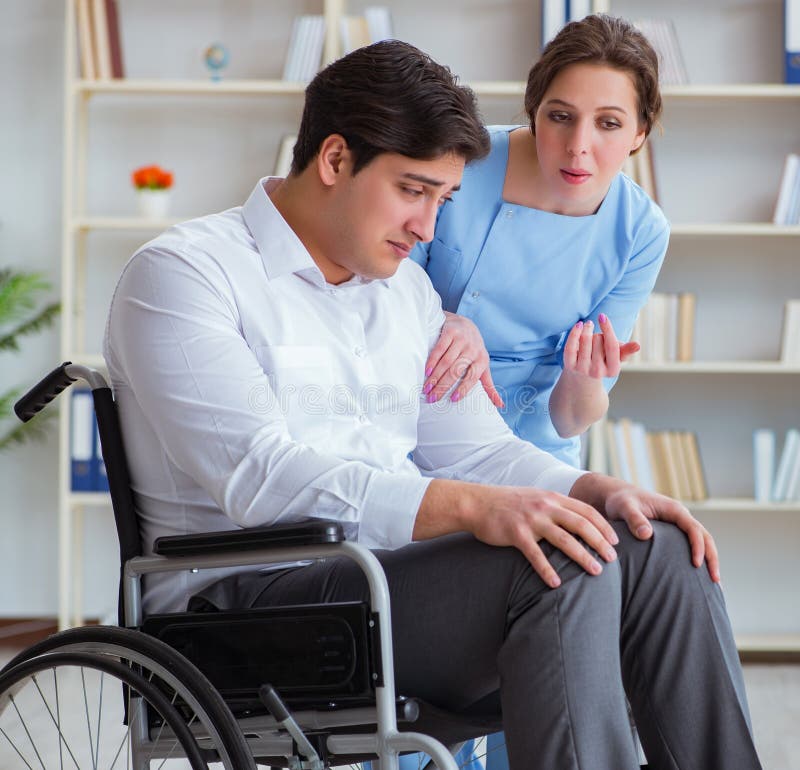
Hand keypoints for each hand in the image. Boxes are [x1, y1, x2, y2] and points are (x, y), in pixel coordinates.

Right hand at [423, 312, 503, 406]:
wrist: (465, 323)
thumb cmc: (474, 350)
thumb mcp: (483, 366)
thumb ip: (489, 385)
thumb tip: (500, 405)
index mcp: (482, 360)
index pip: (472, 378)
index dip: (463, 389)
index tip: (452, 400)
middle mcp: (473, 349)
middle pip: (456, 371)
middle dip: (443, 386)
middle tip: (432, 398)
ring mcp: (462, 340)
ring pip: (447, 362)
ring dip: (435, 377)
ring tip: (426, 388)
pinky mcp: (451, 332)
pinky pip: (440, 349)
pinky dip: (432, 360)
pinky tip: (427, 371)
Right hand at [467, 485, 618, 587]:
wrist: (477, 503)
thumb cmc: (507, 504)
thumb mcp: (535, 498)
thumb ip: (555, 507)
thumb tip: (577, 521)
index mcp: (552, 498)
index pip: (586, 511)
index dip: (603, 526)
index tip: (616, 542)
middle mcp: (545, 506)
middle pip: (581, 524)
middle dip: (600, 542)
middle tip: (612, 559)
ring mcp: (531, 519)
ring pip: (564, 539)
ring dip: (582, 556)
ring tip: (596, 572)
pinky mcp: (515, 533)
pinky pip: (535, 554)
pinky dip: (546, 569)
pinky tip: (556, 584)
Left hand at [562, 313, 638, 379]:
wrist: (583, 377)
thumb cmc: (604, 361)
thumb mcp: (617, 357)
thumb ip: (626, 350)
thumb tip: (637, 345)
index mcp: (613, 370)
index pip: (612, 345)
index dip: (607, 329)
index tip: (602, 316)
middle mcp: (597, 372)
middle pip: (598, 340)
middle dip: (598, 333)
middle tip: (597, 337)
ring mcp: (582, 370)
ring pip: (585, 340)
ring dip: (587, 329)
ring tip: (588, 327)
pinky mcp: (569, 366)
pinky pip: (571, 345)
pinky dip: (574, 332)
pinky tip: (578, 325)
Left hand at [603, 484, 720, 581]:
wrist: (618, 497)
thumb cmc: (621, 501)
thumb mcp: (625, 507)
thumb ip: (634, 519)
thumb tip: (647, 535)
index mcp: (673, 510)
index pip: (693, 528)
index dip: (698, 546)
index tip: (696, 564)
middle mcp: (680, 517)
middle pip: (705, 537)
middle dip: (712, 558)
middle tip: (715, 581)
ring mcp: (678, 525)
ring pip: (702, 542)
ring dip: (709, 561)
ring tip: (713, 584)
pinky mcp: (674, 534)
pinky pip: (690, 546)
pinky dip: (698, 559)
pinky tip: (698, 579)